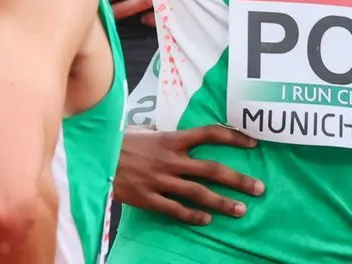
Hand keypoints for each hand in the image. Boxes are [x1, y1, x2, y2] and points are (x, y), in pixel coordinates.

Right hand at [115, 125, 263, 224]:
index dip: (233, 137)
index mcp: (170, 139)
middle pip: (213, 169)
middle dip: (239, 180)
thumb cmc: (117, 142)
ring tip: (241, 210)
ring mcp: (160, 180)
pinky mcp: (149, 197)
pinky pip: (176, 209)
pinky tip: (207, 220)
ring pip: (199, 193)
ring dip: (223, 202)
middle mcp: (170, 160)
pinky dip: (193, 215)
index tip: (252, 143)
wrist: (92, 157)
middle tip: (259, 188)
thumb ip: (162, 135)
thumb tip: (175, 135)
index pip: (209, 134)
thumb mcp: (141, 131)